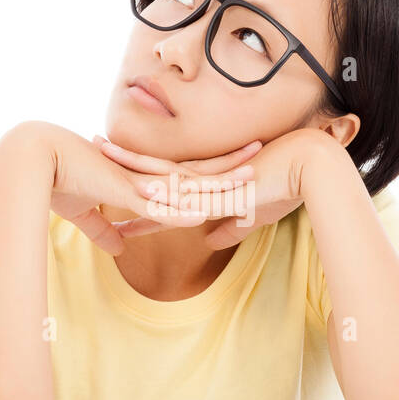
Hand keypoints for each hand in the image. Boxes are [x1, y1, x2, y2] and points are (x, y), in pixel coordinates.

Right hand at [7, 121, 255, 254]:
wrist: (33, 161)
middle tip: (260, 154)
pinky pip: (160, 203)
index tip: (235, 167)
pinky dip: (182, 208)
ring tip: (251, 177)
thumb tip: (118, 247)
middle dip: (228, 165)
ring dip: (217, 181)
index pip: (183, 174)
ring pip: (186, 183)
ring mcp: (137, 182)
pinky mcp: (123, 193)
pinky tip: (206, 210)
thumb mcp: (85, 214)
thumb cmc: (57, 182)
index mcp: (139, 178)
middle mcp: (143, 176)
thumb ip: (104, 230)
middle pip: (195, 171)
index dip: (210, 171)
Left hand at [97, 127, 329, 249]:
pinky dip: (165, 192)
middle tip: (89, 157)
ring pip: (162, 176)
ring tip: (101, 157)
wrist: (310, 168)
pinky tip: (140, 188)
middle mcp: (201, 181)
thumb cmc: (285, 189)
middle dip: (120, 170)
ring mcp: (210, 181)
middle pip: (152, 177)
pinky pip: (188, 191)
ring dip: (132, 169)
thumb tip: (210, 242)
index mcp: (204, 187)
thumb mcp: (251, 216)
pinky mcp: (224, 186)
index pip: (163, 192)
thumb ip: (229, 228)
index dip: (135, 196)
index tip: (110, 194)